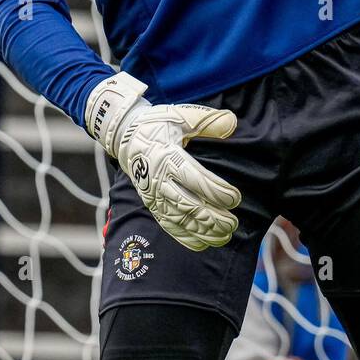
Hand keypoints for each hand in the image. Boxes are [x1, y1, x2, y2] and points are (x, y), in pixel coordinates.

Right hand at [85, 72, 240, 250]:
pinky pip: (167, 225)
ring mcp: (153, 196)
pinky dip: (185, 237)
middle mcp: (158, 180)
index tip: (235, 199)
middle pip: (188, 204)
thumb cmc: (157, 124)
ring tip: (224, 235)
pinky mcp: (150, 205)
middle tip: (234, 223)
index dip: (215, 191)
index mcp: (167, 157)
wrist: (124, 136)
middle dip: (213, 218)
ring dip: (202, 231)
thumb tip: (232, 123)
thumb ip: (207, 120)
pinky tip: (202, 243)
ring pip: (179, 219)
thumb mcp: (181, 115)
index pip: (194, 179)